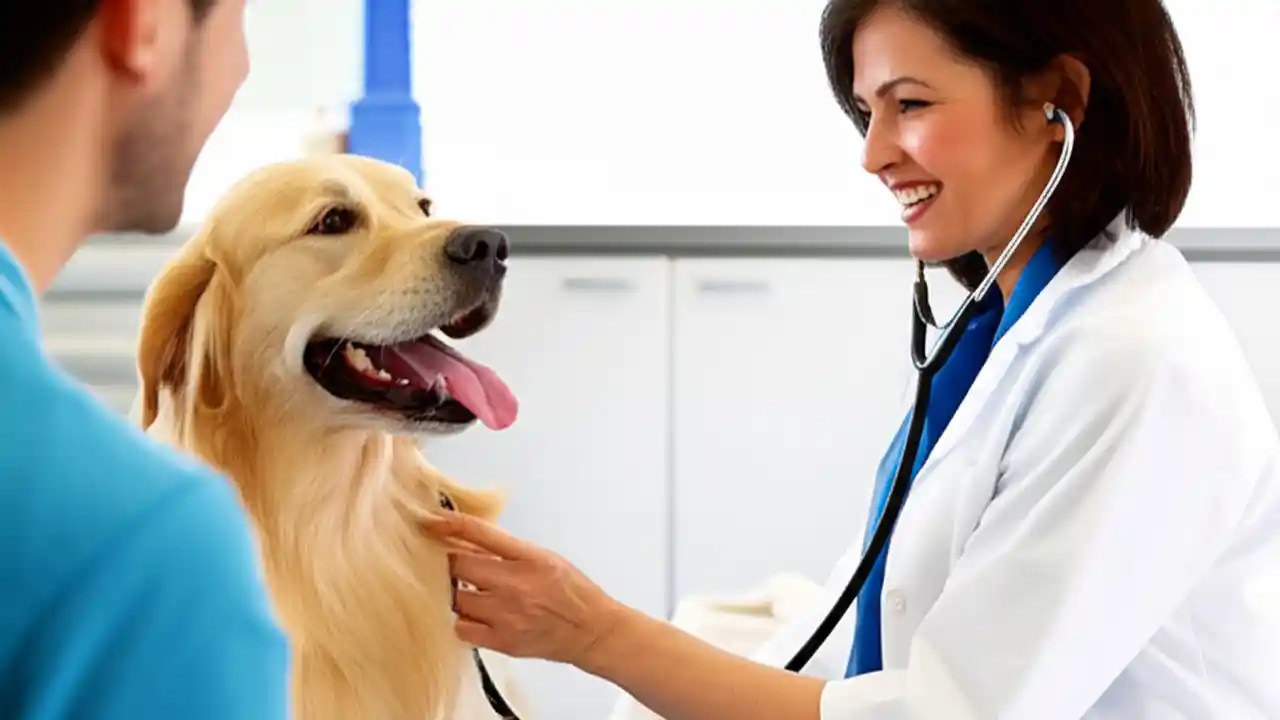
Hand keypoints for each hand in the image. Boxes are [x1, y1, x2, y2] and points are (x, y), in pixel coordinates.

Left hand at [422, 511, 631, 669]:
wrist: (591, 631)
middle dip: (451, 562)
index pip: (479, 533)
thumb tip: (470, 541)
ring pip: (455, 599)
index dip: (449, 524)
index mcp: (528, 558)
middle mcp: (515, 585)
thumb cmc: (572, 593)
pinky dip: (463, 620)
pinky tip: (475, 616)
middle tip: (453, 564)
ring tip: (469, 592)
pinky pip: (462, 628)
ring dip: (456, 593)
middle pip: (457, 566)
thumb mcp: (544, 558)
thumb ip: (508, 551)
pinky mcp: (502, 641)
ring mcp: (506, 615)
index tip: (432, 522)